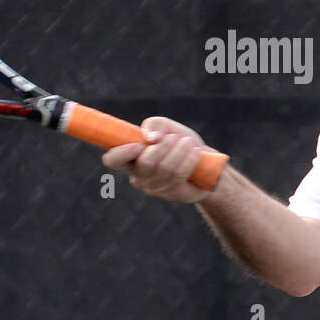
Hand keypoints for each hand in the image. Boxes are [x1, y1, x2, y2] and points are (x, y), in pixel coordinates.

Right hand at [101, 116, 215, 203]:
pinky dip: (189, 159)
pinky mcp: (175, 194)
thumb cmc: (179, 142)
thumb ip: (155, 125)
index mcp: (131, 159)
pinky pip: (180, 175)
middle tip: (174, 137)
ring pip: (165, 169)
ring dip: (179, 150)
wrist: (206, 161)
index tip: (138, 145)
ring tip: (188, 142)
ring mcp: (157, 189)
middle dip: (162, 147)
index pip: (113, 160)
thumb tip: (151, 138)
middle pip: (145, 164)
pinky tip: (196, 152)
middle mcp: (140, 177)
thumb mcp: (167, 127)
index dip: (121, 153)